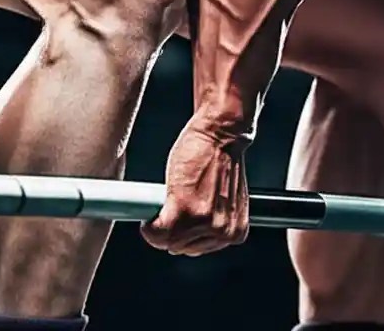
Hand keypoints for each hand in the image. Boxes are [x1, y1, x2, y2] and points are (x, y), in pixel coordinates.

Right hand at [140, 120, 249, 255]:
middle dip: (171, 228)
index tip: (176, 223)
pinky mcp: (184, 210)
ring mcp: (204, 223)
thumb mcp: (223, 202)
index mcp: (235, 233)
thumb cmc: (220, 159)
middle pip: (179, 247)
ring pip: (166, 241)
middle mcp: (223, 232)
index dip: (181, 234)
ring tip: (172, 198)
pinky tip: (151, 213)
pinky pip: (156, 232)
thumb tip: (189, 236)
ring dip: (160, 223)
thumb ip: (212, 222)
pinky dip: (148, 226)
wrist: (221, 134)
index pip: (195, 249)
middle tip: (173, 205)